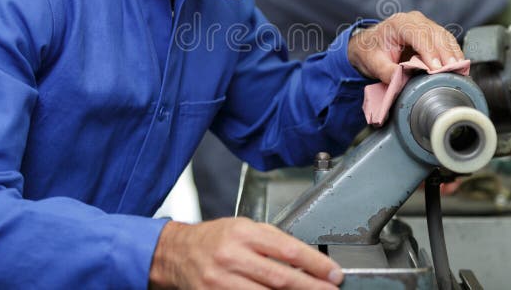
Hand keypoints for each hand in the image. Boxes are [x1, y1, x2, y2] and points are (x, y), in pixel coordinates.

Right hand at [149, 218, 342, 289]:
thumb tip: (307, 260)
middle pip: (280, 277)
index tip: (334, 273)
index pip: (288, 249)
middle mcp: (232, 256)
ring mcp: (221, 281)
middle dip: (311, 287)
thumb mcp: (245, 228)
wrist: (177, 252)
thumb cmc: (216, 238)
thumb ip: (274, 241)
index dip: (316, 264)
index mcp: (244, 232)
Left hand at [348, 11, 463, 83]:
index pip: (418, 34)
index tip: (436, 68)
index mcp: (398, 23)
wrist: (370, 45)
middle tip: (452, 71)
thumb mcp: (373, 63)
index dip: (429, 51)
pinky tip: (459, 67)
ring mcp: (426, 24)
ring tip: (459, 71)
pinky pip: (447, 42)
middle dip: (446, 53)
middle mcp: (414, 20)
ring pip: (445, 37)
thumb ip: (386, 71)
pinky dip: (454, 54)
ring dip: (453, 54)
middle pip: (435, 34)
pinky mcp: (433, 33)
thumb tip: (401, 80)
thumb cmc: (371, 52)